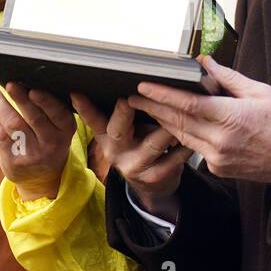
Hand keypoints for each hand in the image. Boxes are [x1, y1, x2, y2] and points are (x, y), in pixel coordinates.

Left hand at [0, 79, 75, 200]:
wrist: (42, 177)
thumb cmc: (47, 141)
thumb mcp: (57, 127)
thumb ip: (47, 106)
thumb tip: (22, 75)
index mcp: (65, 129)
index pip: (58, 114)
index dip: (46, 102)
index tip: (34, 89)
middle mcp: (51, 143)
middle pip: (34, 118)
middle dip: (21, 99)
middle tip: (10, 84)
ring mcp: (31, 153)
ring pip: (13, 125)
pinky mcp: (13, 161)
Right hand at [72, 94, 191, 222]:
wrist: (152, 187)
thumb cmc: (140, 147)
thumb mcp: (126, 134)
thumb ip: (125, 114)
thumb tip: (136, 83)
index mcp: (107, 136)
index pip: (92, 119)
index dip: (84, 107)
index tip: (76, 93)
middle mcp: (116, 151)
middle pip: (118, 129)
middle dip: (125, 111)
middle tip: (130, 96)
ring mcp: (135, 165)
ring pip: (153, 141)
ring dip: (168, 124)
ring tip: (179, 108)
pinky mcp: (156, 176)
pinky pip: (174, 155)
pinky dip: (185, 143)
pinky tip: (194, 133)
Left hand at [129, 55, 270, 184]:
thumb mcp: (259, 92)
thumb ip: (227, 77)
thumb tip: (204, 62)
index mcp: (232, 117)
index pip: (187, 104)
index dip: (161, 94)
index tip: (142, 86)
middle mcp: (221, 140)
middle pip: (177, 122)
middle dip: (153, 107)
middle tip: (133, 96)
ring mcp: (218, 158)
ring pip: (182, 137)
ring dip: (163, 122)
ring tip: (147, 107)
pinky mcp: (219, 169)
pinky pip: (194, 149)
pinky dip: (183, 136)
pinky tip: (174, 125)